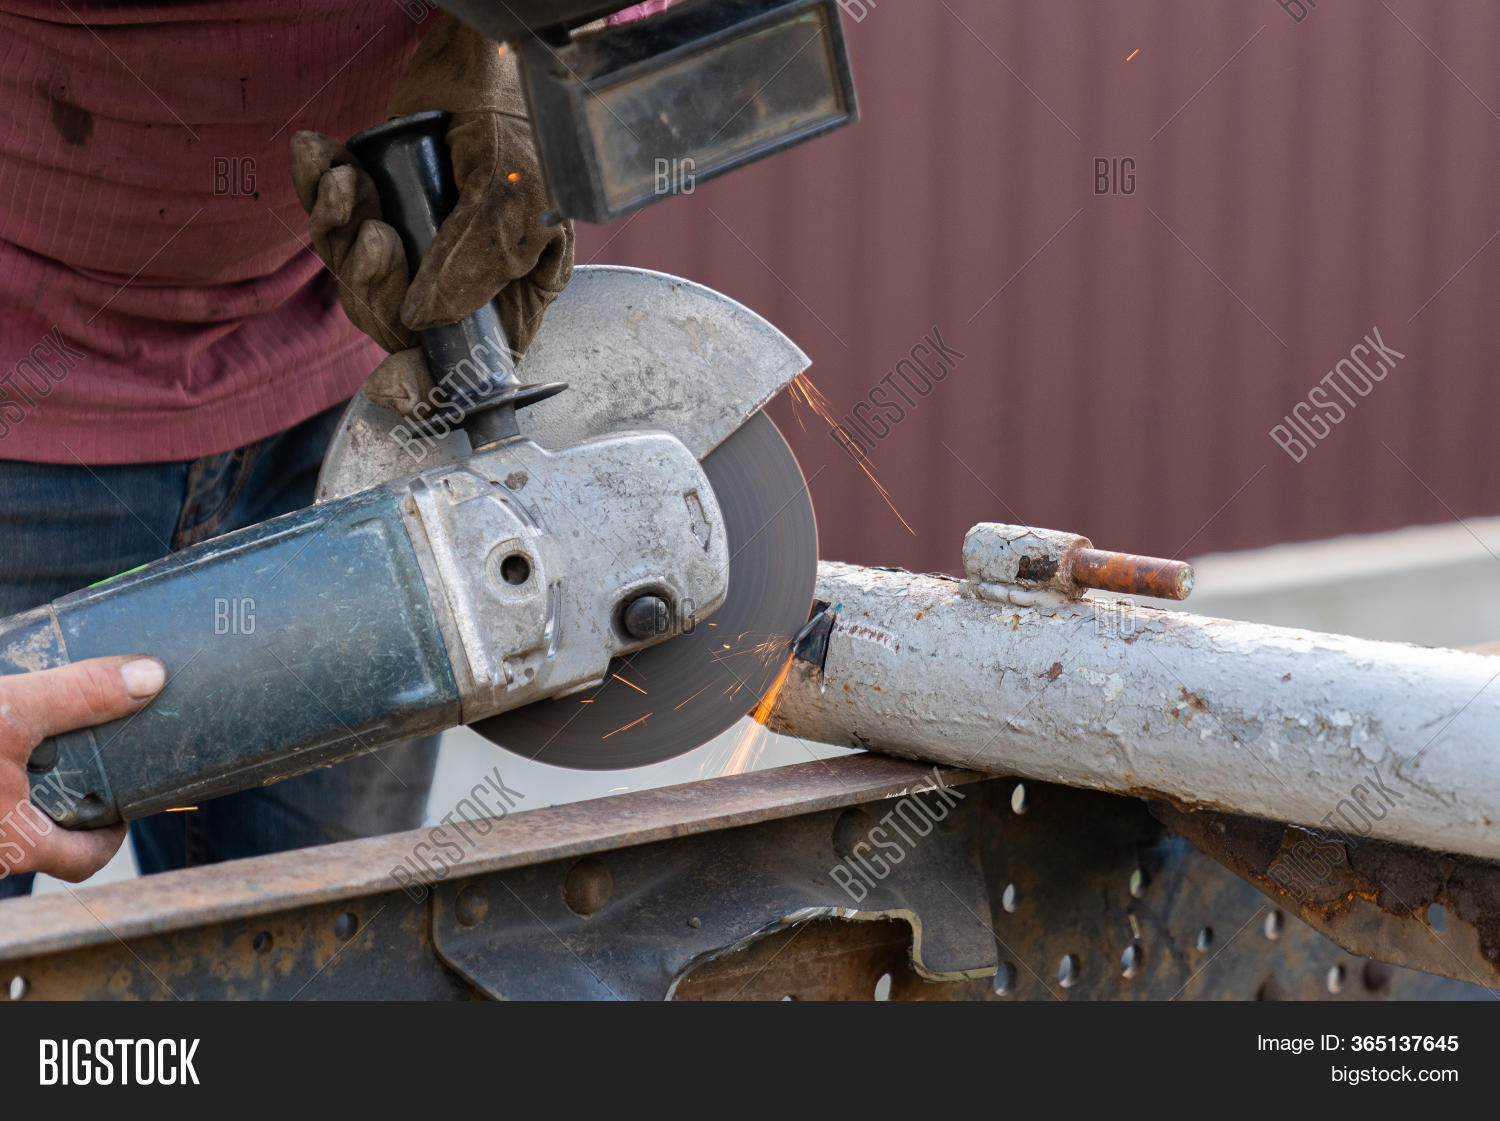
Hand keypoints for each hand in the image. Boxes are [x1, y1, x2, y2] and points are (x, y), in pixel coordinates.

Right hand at [0, 657, 164, 882]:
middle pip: (45, 835)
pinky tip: (2, 738)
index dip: (112, 836)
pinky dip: (2, 766)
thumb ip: (78, 697)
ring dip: (27, 781)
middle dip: (68, 797)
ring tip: (38, 741)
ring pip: (10, 817)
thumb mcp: (10, 713)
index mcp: (13, 844)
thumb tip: (150, 678)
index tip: (127, 805)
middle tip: (85, 755)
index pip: (82, 861)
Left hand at [291, 14, 574, 416]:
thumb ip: (480, 265)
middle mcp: (456, 278)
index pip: (463, 362)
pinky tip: (319, 154)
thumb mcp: (518, 199)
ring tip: (345, 181)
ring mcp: (414, 239)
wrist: (489, 49)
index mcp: (505, 295)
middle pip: (394, 320)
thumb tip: (423, 319)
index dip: (426, 382)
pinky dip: (316, 188)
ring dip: (338, 229)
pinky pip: (330, 217)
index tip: (390, 385)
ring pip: (354, 271)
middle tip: (379, 236)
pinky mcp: (374, 198)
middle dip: (372, 283)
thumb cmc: (527, 123)